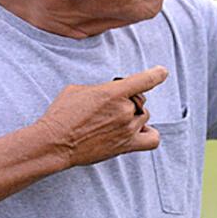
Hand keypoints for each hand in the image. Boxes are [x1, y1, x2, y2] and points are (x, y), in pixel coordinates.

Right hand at [36, 67, 167, 167]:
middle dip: (128, 101)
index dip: (156, 74)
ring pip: (143, 117)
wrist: (54, 143)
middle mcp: (124, 110)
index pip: (144, 80)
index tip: (163, 71)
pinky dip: (149, 134)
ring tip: (115, 120)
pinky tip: (138, 131)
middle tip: (109, 108)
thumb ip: (101, 89)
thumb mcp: (78, 90)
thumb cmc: (61, 115)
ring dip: (133, 116)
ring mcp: (127, 129)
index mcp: (113, 92)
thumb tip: (110, 94)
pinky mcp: (126, 146)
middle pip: (140, 101)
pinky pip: (152, 139)